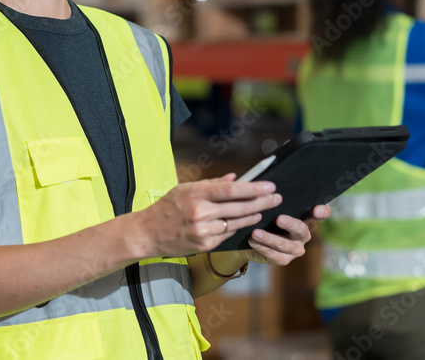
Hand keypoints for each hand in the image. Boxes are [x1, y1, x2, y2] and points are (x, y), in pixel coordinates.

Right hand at [137, 174, 280, 256]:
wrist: (146, 234)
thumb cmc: (167, 207)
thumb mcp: (185, 188)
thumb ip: (212, 184)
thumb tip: (236, 178)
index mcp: (197, 193)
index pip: (232, 190)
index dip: (254, 188)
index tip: (269, 185)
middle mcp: (201, 212)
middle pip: (239, 207)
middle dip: (262, 202)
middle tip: (277, 197)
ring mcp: (203, 231)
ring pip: (236, 223)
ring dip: (253, 215)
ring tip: (264, 209)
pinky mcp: (204, 245)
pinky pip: (226, 235)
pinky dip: (238, 227)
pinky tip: (248, 222)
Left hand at [237, 204, 331, 266]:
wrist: (250, 238)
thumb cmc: (265, 215)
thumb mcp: (271, 205)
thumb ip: (274, 198)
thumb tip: (267, 186)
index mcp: (305, 217)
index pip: (322, 213)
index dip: (322, 212)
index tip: (316, 210)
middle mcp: (303, 234)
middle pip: (302, 229)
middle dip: (291, 224)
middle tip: (279, 219)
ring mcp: (295, 249)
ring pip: (284, 244)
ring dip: (269, 238)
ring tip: (256, 232)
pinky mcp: (284, 259)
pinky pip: (274, 255)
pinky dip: (262, 247)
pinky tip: (252, 241)